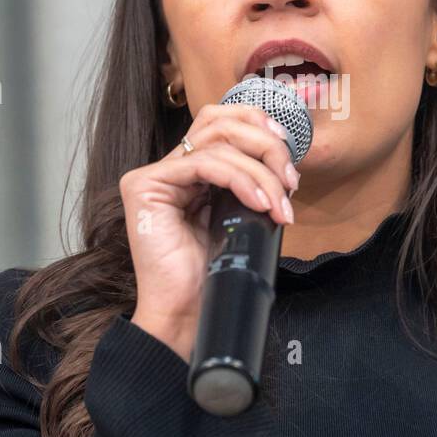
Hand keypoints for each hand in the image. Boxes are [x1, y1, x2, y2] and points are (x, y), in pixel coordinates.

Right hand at [119, 103, 298, 361]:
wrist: (187, 314)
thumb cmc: (214, 273)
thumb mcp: (242, 217)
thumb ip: (252, 184)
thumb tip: (285, 164)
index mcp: (191, 171)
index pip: (222, 124)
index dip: (258, 123)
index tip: (291, 149)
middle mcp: (169, 167)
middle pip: (219, 122)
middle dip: (265, 143)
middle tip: (290, 179)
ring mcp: (154, 175)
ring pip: (217, 141)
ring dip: (260, 169)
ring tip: (279, 203)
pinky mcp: (145, 186)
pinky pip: (205, 164)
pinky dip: (240, 179)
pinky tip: (259, 202)